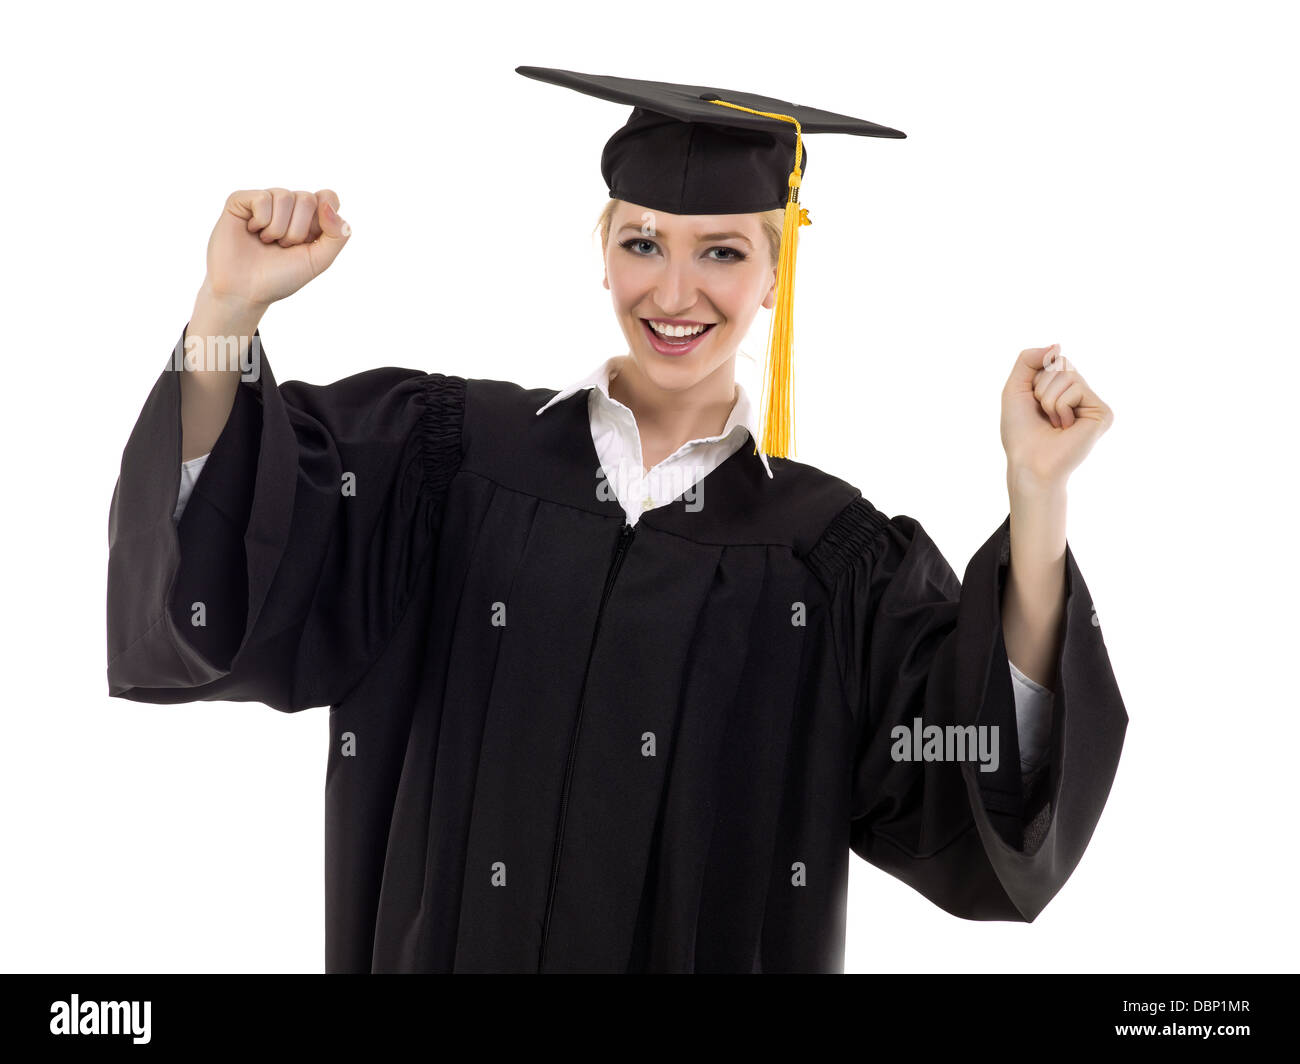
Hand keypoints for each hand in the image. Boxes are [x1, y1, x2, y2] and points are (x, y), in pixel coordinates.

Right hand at [201, 188, 351, 310]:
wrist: (244, 291)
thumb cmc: (280, 277)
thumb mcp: (319, 260)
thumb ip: (337, 235)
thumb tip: (328, 204)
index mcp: (309, 219)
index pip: (328, 197)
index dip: (323, 218)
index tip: (309, 240)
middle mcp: (288, 207)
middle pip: (307, 199)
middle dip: (297, 231)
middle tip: (283, 246)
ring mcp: (265, 201)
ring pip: (285, 197)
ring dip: (278, 229)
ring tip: (267, 242)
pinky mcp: (241, 200)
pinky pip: (262, 198)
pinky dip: (261, 221)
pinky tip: (251, 231)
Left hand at [1000, 344, 1113, 491]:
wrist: (1029, 462)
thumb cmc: (1020, 431)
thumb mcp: (1016, 387)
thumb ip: (1028, 359)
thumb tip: (1058, 344)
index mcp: (1063, 388)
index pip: (1052, 359)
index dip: (1034, 378)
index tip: (1032, 403)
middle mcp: (1081, 394)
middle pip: (1062, 363)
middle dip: (1041, 387)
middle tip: (1043, 415)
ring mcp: (1093, 403)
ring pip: (1068, 375)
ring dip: (1049, 400)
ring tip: (1053, 423)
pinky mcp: (1103, 413)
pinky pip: (1076, 389)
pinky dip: (1060, 407)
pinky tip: (1065, 428)